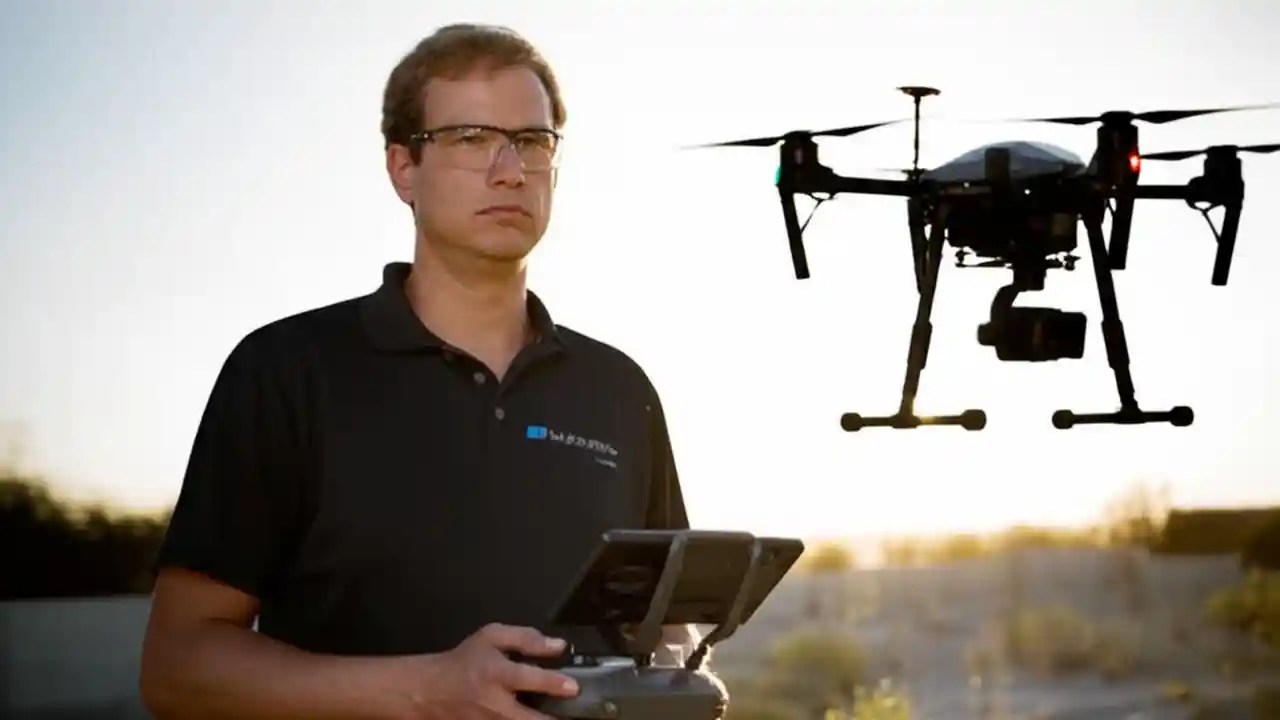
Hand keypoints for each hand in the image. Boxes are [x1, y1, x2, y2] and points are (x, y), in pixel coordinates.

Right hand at [409, 623, 579, 718]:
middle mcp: (495, 704)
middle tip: (574, 715)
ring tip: (559, 716)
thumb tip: (558, 646)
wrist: (430, 691)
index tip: (574, 688)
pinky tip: (537, 716)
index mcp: (496, 673)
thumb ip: (526, 638)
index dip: (554, 683)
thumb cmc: (464, 661)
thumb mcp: (491, 637)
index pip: (530, 679)